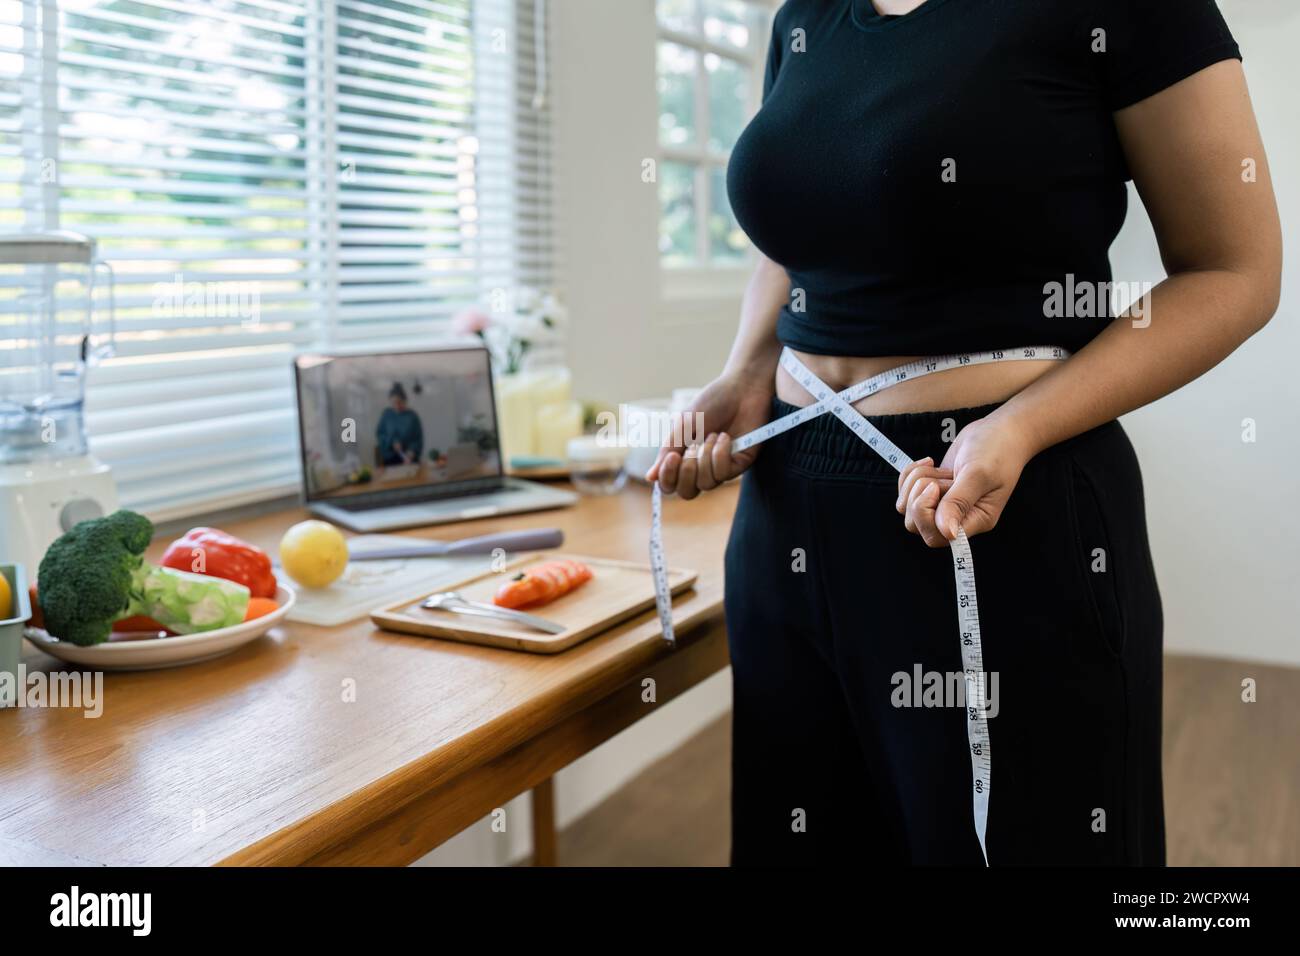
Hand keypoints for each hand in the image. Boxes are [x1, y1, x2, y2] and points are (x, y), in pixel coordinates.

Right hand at [646, 372, 772, 499]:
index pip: (671, 485)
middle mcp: (702, 467)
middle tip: (690, 450)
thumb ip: (667, 451)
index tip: (672, 457)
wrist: (741, 387)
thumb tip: (650, 478)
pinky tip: (724, 437)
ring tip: (712, 435)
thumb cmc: (711, 403)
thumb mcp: (683, 426)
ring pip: (707, 483)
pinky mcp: (741, 463)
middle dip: (686, 473)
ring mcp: (722, 466)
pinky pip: (724, 473)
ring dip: (705, 457)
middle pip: (688, 492)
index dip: (668, 478)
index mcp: (685, 457)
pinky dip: (720, 454)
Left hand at [895, 412, 1033, 547]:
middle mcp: (958, 517)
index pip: (936, 536)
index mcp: (974, 520)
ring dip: (916, 483)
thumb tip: (947, 533)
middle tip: (941, 478)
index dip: (925, 514)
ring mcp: (943, 504)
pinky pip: (906, 491)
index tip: (935, 488)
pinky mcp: (933, 490)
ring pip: (907, 507)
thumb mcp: (977, 474)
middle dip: (918, 496)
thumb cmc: (996, 450)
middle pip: (916, 525)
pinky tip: (930, 463)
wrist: (998, 430)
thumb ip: (958, 502)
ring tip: (939, 471)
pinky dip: (910, 475)